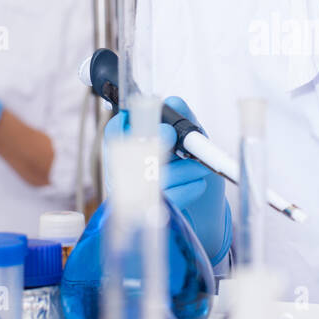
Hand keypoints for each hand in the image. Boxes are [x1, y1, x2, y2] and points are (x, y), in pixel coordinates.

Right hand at [102, 96, 231, 266]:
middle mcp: (125, 174)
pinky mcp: (152, 216)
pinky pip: (167, 200)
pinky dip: (188, 188)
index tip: (140, 117)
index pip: (114, 134)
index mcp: (129, 151)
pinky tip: (198, 184)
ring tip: (201, 166)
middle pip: (130, 156)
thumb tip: (174, 102)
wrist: (204, 210)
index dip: (123, 124)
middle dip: (153, 143)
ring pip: (153, 179)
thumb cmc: (190, 169)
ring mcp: (135, 197)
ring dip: (183, 169)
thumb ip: (183, 120)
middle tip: (172, 134)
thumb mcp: (191, 140)